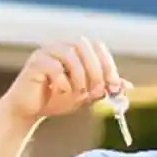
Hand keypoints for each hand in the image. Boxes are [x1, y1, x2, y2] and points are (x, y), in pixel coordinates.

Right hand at [0, 38, 132, 123]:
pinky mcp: (35, 63)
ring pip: (70, 54)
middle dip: (96, 70)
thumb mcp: (86, 95)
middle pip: (84, 46)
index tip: (113, 86)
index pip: (97, 46)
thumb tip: (127, 86)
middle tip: (98, 92)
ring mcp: (46, 52)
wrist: (30, 111)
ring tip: (79, 94)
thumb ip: (104, 89)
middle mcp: (61, 46)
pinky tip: (61, 93)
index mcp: (75, 50)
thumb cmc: (57, 100)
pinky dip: (63, 82)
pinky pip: (53, 67)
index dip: (108, 64)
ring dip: (80, 77)